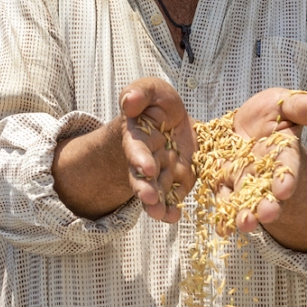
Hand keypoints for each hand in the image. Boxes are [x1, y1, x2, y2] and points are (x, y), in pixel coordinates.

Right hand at [118, 77, 196, 223]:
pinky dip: (172, 209)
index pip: (136, 148)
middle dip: (144, 188)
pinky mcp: (178, 181)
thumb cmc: (158, 104)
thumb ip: (140, 92)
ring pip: (156, 190)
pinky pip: (173, 197)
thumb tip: (129, 101)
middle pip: (141, 176)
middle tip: (148, 199)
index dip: (140, 158)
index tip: (146, 168)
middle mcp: (147, 158)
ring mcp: (162, 172)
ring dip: (156, 204)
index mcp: (138, 136)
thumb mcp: (152, 90)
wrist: (175, 121)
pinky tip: (174, 217)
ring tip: (160, 215)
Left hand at [222, 88, 306, 233]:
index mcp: (282, 154)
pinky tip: (221, 229)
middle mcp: (264, 173)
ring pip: (246, 201)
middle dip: (269, 205)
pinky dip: (223, 217)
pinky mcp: (222, 183)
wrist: (239, 125)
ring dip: (246, 214)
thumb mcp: (283, 104)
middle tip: (267, 215)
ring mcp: (243, 181)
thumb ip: (298, 107)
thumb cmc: (267, 116)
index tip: (285, 190)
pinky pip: (223, 201)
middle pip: (268, 192)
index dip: (287, 179)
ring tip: (245, 224)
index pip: (287, 168)